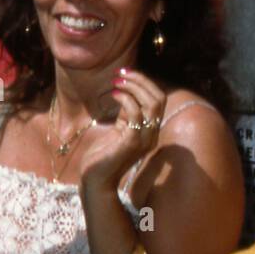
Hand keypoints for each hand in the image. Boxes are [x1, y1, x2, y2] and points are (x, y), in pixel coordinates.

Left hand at [77, 68, 166, 193]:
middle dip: (141, 81)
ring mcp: (143, 139)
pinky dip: (126, 100)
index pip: (158, 100)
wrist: (95, 180)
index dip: (144, 83)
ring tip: (116, 81)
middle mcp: (151, 134)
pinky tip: (113, 95)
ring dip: (134, 87)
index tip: (125, 73)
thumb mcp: (118, 129)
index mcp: (149, 130)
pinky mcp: (131, 143)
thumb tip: (126, 93)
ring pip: (152, 104)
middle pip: (159, 98)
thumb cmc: (103, 155)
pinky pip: (135, 114)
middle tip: (121, 73)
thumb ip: (126, 114)